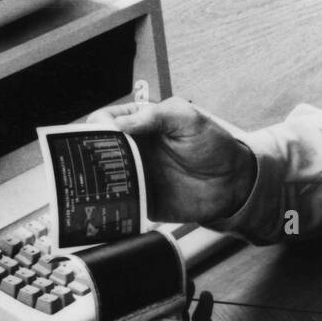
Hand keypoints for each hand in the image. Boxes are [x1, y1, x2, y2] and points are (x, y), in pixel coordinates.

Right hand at [88, 97, 256, 223]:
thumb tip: (120, 123)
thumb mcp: (188, 120)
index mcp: (140, 123)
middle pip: (97, 150)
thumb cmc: (214, 146)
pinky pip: (118, 202)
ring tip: (94, 184)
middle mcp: (133, 148)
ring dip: (95, 180)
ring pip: (102, 177)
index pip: (106, 120)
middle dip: (89, 155)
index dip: (98, 126)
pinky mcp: (140, 199)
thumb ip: (155, 116)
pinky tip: (106, 203)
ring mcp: (134, 174)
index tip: (102, 133)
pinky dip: (109, 204)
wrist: (232, 184)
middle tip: (91, 161)